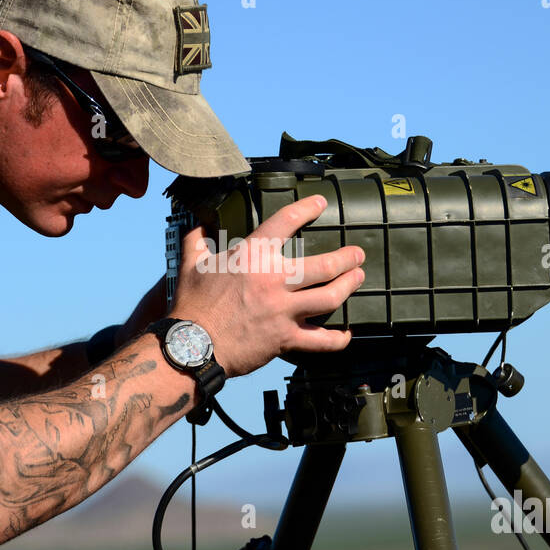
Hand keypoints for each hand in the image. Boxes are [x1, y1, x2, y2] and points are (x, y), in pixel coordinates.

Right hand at [168, 195, 365, 377]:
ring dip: (349, 286)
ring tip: (358, 278)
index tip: (320, 203)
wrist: (192, 345)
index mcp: (252, 256)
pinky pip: (321, 341)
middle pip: (324, 265)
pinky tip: (346, 333)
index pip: (286, 221)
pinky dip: (338, 338)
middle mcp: (273, 280)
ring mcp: (283, 310)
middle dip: (347, 257)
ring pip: (330, 297)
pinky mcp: (286, 338)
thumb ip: (196, 240)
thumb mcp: (190, 264)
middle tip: (357, 254)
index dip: (307, 208)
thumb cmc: (191, 304)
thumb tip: (197, 224)